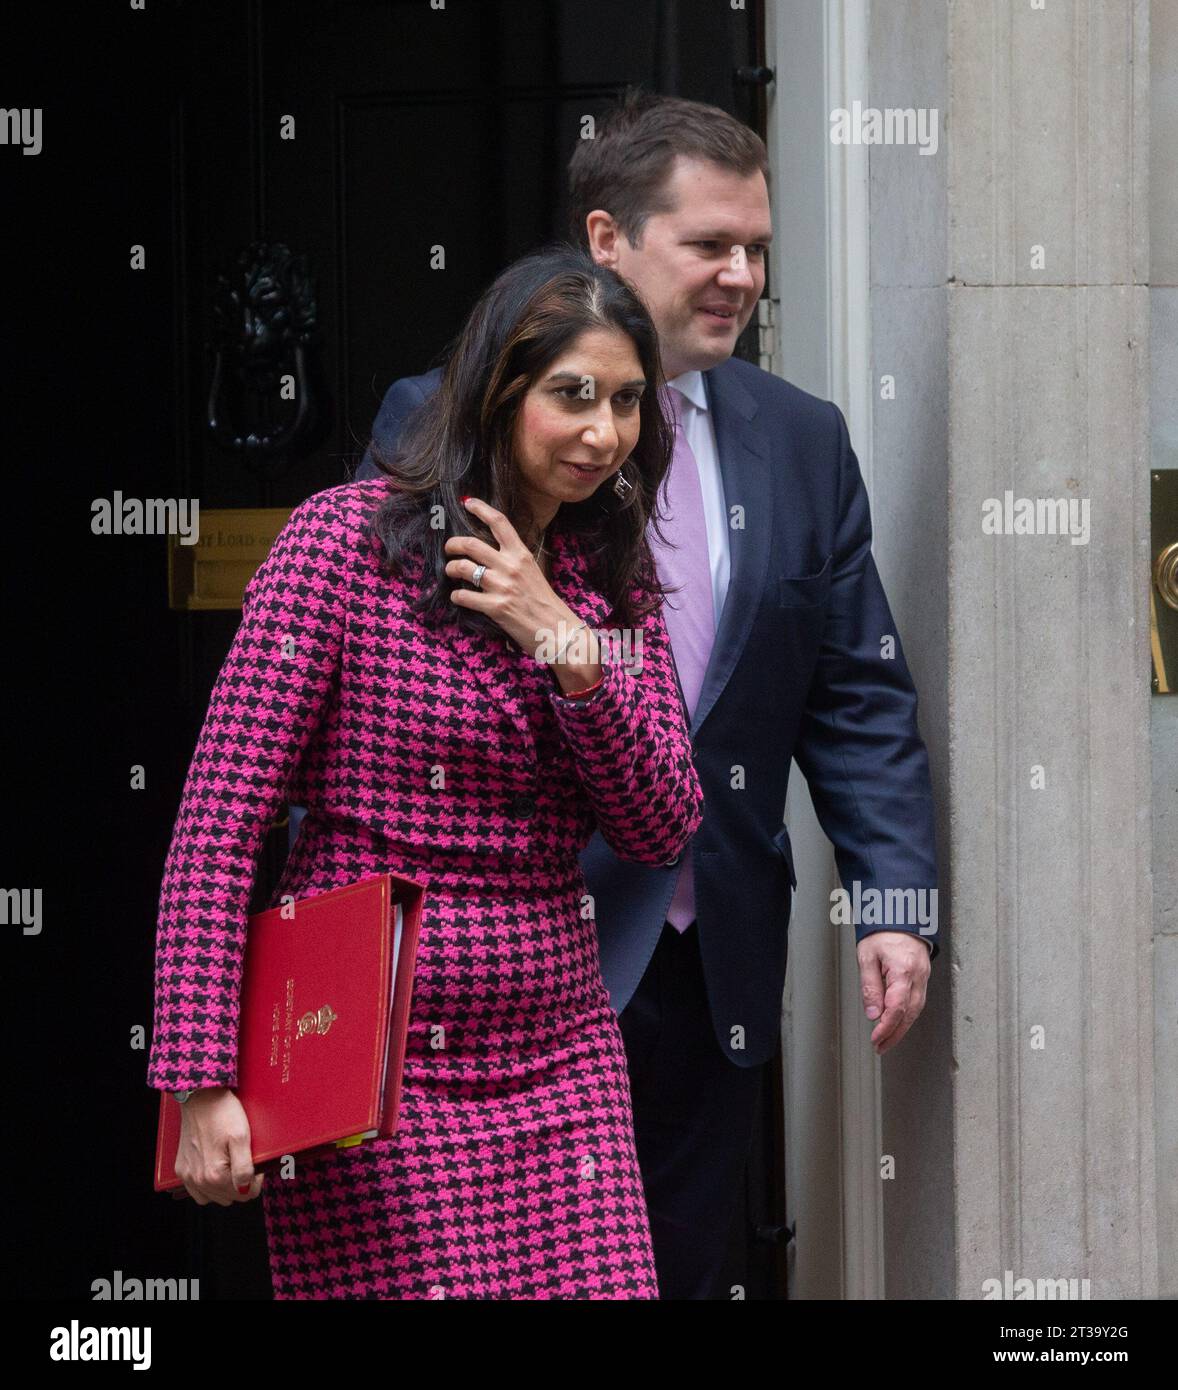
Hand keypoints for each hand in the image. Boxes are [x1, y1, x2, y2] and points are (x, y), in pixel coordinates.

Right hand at [171, 1087, 263, 1205]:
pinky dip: (207, 1186)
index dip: (256, 1179)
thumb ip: (244, 1168)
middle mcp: (199, 1180)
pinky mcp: (181, 1169)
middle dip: (240, 1182)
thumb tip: (246, 1189)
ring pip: (214, 1197)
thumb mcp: (242, 1137)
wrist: (201, 1097)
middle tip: (242, 1160)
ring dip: (224, 1187)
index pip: (246, 1194)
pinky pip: (196, 1191)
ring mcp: (188, 1176)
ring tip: (229, 1164)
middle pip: (230, 1197)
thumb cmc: (223, 1113)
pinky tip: (214, 1170)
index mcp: (215, 1175)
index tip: (254, 1161)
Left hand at [444, 498, 591, 664]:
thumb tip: (492, 554)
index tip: (468, 502)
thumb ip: (515, 561)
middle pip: (471, 544)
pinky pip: (464, 596)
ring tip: (451, 572)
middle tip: (449, 548)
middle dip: (453, 544)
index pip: (500, 523)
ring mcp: (502, 586)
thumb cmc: (545, 603)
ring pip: (463, 568)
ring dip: (451, 569)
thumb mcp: (534, 572)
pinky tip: (458, 597)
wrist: (558, 630)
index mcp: (522, 555)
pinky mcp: (495, 607)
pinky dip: (456, 596)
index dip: (481, 509)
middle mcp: (510, 566)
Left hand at [856, 931, 930, 1055]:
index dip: (887, 1027)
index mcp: (903, 970)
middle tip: (880, 1047)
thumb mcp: (867, 957)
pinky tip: (898, 1024)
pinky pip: (917, 1002)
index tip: (876, 1038)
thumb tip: (873, 1014)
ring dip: (902, 1028)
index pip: (897, 1008)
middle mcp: (918, 976)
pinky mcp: (923, 977)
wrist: (899, 915)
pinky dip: (908, 1017)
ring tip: (887, 1040)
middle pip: (909, 1014)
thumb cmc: (882, 932)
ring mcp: (923, 977)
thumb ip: (870, 987)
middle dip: (895, 1034)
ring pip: (916, 1011)